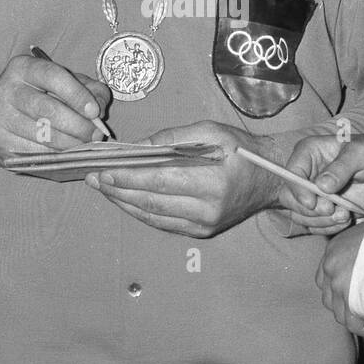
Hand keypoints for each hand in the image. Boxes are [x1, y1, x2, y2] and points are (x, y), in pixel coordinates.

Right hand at [0, 53, 111, 158]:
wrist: (1, 116)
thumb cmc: (41, 95)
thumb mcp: (66, 83)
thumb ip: (89, 89)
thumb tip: (99, 108)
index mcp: (23, 68)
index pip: (53, 76)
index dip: (77, 95)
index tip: (95, 112)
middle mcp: (7, 90)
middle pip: (47, 109)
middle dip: (78, 125)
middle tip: (96, 134)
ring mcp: (0, 118)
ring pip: (42, 135)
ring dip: (70, 144)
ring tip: (85, 145)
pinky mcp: (1, 144)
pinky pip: (35, 154)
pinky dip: (57, 157)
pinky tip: (68, 154)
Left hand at [87, 121, 281, 237]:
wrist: (269, 179)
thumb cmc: (240, 150)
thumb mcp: (210, 130)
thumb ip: (172, 138)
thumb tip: (137, 147)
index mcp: (213, 181)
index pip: (160, 180)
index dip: (129, 176)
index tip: (104, 169)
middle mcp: (208, 209)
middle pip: (152, 201)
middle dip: (118, 190)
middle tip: (94, 178)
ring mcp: (204, 225)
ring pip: (153, 216)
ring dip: (124, 203)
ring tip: (103, 188)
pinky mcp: (201, 232)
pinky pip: (163, 223)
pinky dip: (140, 212)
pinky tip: (124, 200)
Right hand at [278, 133, 363, 231]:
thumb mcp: (361, 153)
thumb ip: (341, 167)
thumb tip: (321, 186)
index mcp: (310, 152)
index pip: (291, 173)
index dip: (297, 190)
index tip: (314, 203)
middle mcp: (308, 173)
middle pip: (290, 198)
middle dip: (309, 209)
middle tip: (333, 210)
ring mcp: (315, 194)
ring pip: (300, 215)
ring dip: (320, 220)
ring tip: (345, 215)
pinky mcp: (325, 209)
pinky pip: (314, 225)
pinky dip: (327, 227)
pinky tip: (346, 219)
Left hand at [316, 223, 363, 337]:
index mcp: (334, 249)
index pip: (326, 278)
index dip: (341, 290)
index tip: (358, 297)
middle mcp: (330, 265)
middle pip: (329, 297)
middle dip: (347, 307)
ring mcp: (337, 281)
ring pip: (339, 312)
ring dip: (356, 319)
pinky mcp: (349, 296)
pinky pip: (352, 322)